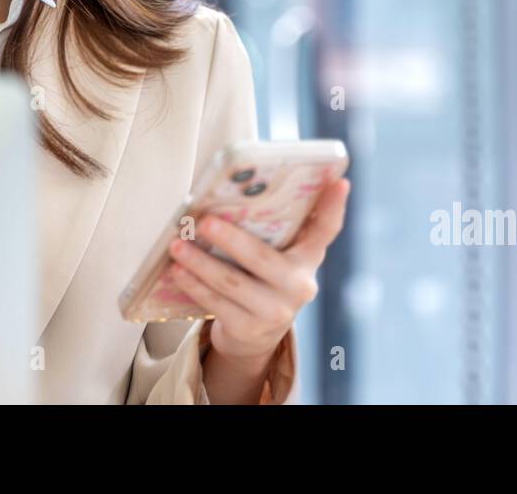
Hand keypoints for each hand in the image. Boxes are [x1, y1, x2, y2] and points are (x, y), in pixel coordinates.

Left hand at [167, 176, 350, 366]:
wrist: (256, 335)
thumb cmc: (263, 278)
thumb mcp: (277, 255)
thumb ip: (270, 228)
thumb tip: (238, 188)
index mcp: (308, 258)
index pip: (327, 229)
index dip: (334, 205)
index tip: (339, 181)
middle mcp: (299, 285)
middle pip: (262, 258)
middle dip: (230, 239)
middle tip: (204, 222)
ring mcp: (276, 311)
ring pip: (232, 283)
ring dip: (200, 262)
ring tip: (177, 245)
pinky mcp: (250, 329)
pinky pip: (216, 303)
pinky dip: (194, 285)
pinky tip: (177, 271)